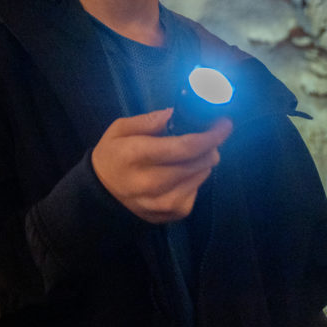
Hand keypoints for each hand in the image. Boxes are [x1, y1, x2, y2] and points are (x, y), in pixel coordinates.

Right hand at [90, 109, 231, 223]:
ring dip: (203, 161)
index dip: (210, 135)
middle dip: (211, 145)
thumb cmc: (113, 155)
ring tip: (190, 153)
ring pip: (202, 175)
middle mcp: (151, 182)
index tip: (224, 124)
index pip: (184, 147)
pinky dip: (195, 177)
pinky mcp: (172, 213)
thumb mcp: (120, 129)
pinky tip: (182, 172)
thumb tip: (174, 114)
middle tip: (209, 135)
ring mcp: (164, 202)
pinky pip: (197, 190)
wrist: (102, 194)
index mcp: (135, 155)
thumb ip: (147, 120)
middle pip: (199, 161)